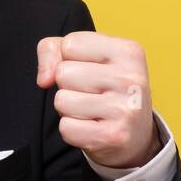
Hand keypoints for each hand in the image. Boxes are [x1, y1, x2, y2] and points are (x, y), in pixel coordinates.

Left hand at [36, 31, 159, 168]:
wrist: (135, 133)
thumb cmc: (105, 88)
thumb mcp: (85, 57)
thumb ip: (53, 49)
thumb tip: (44, 79)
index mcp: (128, 51)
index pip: (70, 44)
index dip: (69, 59)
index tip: (91, 70)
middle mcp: (131, 78)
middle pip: (63, 73)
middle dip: (68, 86)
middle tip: (91, 94)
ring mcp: (125, 109)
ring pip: (62, 101)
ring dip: (68, 109)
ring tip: (91, 110)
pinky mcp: (114, 136)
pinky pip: (66, 128)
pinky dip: (72, 130)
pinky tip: (92, 127)